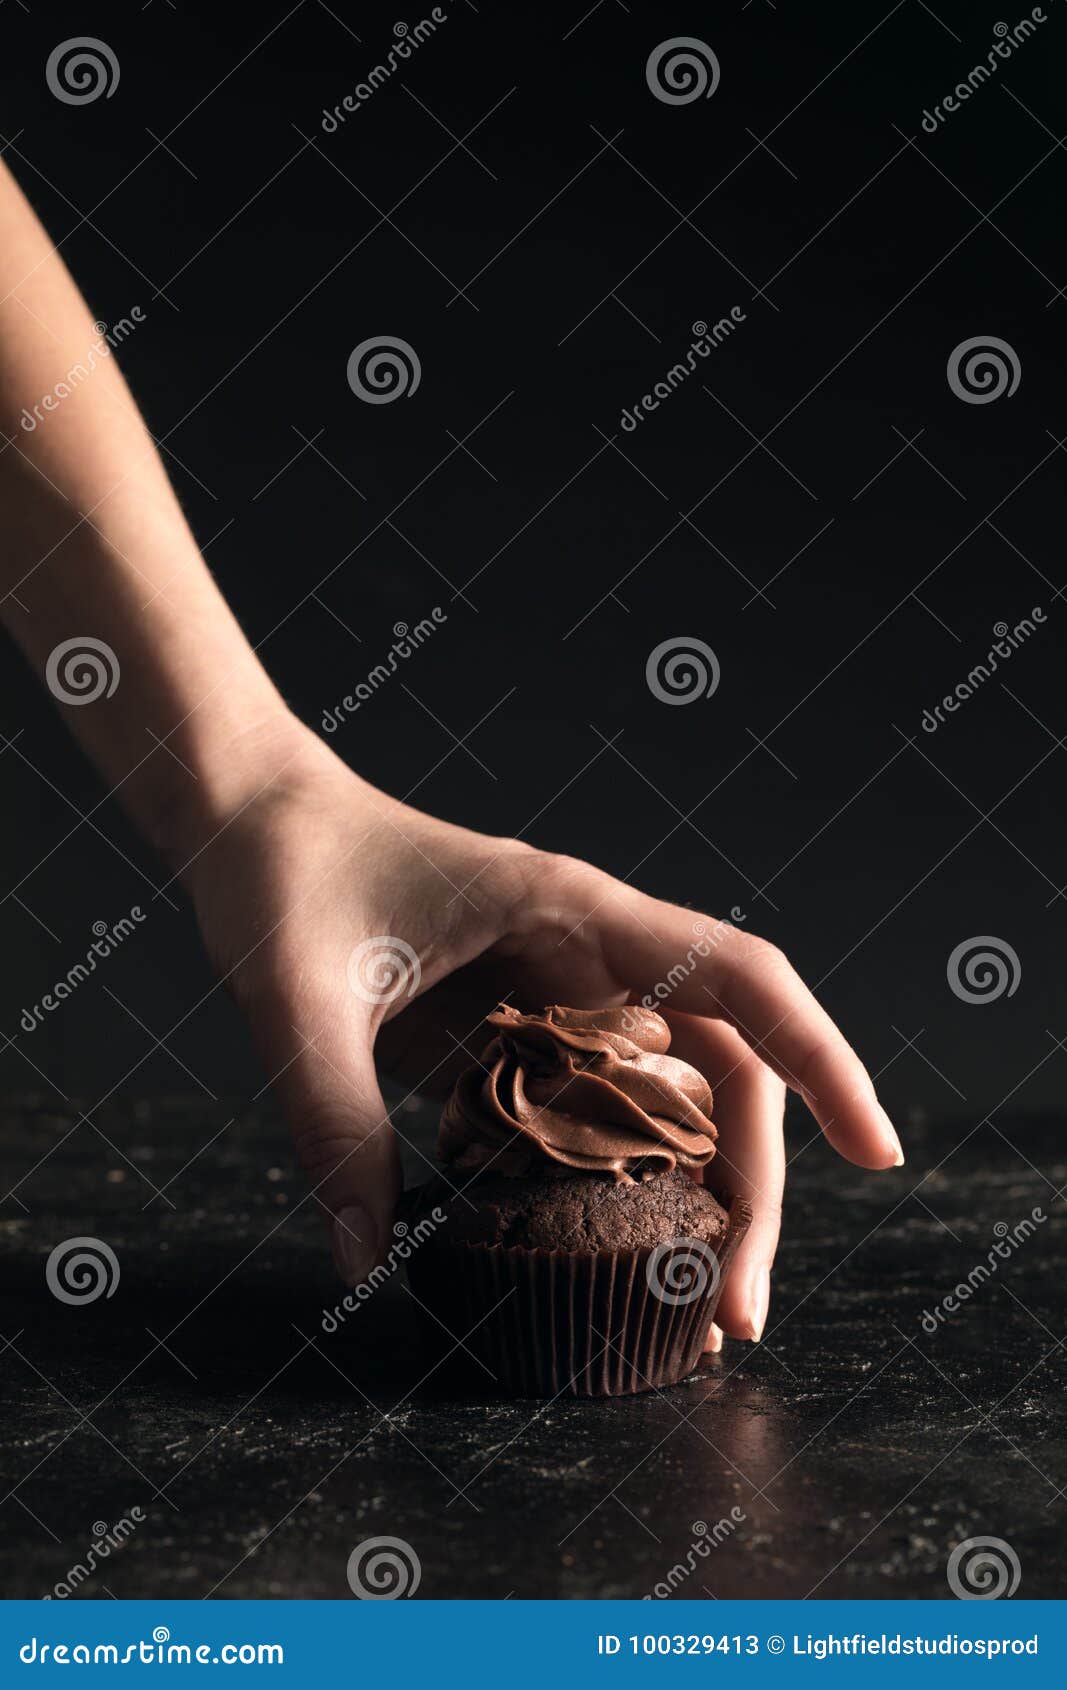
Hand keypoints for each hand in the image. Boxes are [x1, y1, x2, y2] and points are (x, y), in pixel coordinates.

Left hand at [179, 716, 903, 1343]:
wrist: (254, 822)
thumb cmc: (284, 876)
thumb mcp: (296, 997)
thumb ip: (331, 1120)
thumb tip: (365, 1262)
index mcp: (569, 910)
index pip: (737, 976)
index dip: (822, 1059)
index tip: (878, 1151)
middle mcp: (591, 946)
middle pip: (724, 1066)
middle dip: (749, 1188)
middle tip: (732, 1314)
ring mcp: (564, 986)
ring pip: (678, 1091)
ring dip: (701, 1194)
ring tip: (693, 1307)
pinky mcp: (526, 1023)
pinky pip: (609, 1104)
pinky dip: (633, 1177)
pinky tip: (619, 1250)